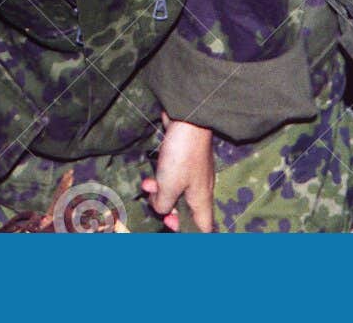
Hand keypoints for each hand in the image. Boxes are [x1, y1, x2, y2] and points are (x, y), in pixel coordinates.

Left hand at [142, 111, 215, 231]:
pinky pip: (172, 177)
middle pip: (187, 211)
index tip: (171, 226)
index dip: (189, 233)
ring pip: (176, 193)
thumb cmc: (182, 156)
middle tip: (157, 208)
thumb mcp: (169, 186)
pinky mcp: (183, 160)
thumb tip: (160, 209)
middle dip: (169, 212)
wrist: (188, 119)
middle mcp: (200, 189)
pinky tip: (149, 177)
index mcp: (202, 199)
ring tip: (148, 187)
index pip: (204, 227)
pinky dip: (161, 180)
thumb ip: (163, 204)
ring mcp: (192, 173)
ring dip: (160, 194)